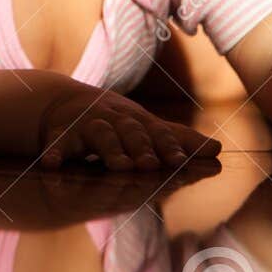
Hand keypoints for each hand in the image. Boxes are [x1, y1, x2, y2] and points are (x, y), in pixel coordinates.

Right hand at [37, 86, 220, 170]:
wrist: (66, 105)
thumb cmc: (116, 123)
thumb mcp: (145, 129)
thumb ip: (179, 140)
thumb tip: (218, 150)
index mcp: (136, 120)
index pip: (156, 132)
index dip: (167, 146)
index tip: (180, 161)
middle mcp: (114, 118)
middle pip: (130, 131)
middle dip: (142, 146)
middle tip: (151, 165)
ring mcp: (86, 125)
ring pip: (100, 135)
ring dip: (110, 149)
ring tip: (119, 165)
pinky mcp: (60, 135)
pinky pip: (56, 143)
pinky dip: (55, 152)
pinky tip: (52, 165)